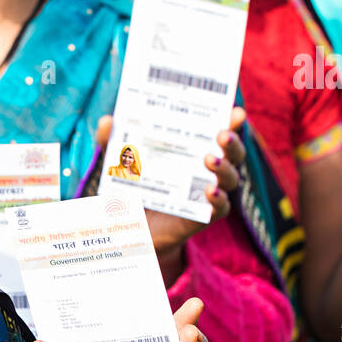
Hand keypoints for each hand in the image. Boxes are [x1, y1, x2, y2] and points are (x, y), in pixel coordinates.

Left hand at [96, 110, 246, 255]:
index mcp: (192, 151)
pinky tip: (210, 191)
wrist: (132, 230)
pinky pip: (220, 209)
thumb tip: (107, 121)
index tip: (235, 111)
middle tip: (223, 134)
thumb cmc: (132, 189)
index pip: (217, 132)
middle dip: (232, 142)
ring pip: (230, 179)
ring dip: (225, 168)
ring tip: (210, 160)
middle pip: (232, 154)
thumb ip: (113, 144)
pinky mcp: (202, 217)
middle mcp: (205, 170)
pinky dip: (219, 200)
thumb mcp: (120, 164)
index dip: (230, 122)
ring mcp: (206, 194)